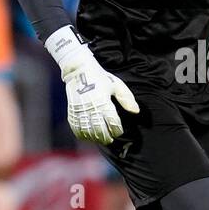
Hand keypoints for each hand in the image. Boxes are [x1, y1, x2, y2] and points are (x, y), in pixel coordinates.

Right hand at [45, 25, 138, 145]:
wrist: (79, 70)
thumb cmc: (100, 77)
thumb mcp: (116, 85)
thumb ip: (127, 98)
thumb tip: (136, 111)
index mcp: (104, 101)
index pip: (113, 122)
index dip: (117, 130)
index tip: (119, 131)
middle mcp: (91, 108)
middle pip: (100, 130)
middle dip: (107, 138)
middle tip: (111, 139)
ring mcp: (80, 111)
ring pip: (88, 132)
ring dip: (95, 138)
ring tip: (101, 139)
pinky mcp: (72, 111)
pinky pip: (76, 128)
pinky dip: (82, 135)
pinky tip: (88, 136)